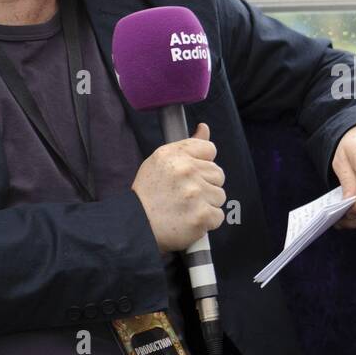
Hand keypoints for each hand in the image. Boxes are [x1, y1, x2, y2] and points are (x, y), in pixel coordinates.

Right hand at [131, 122, 226, 254]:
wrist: (135, 226)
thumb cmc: (148, 194)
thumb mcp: (160, 162)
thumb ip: (188, 146)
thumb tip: (205, 127)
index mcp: (174, 154)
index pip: (209, 149)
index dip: (202, 164)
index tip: (190, 175)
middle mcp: (186, 170)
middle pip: (218, 173)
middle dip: (205, 185)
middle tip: (184, 195)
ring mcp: (195, 193)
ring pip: (220, 195)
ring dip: (207, 204)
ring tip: (185, 208)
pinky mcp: (201, 216)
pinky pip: (218, 216)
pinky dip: (207, 222)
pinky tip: (189, 220)